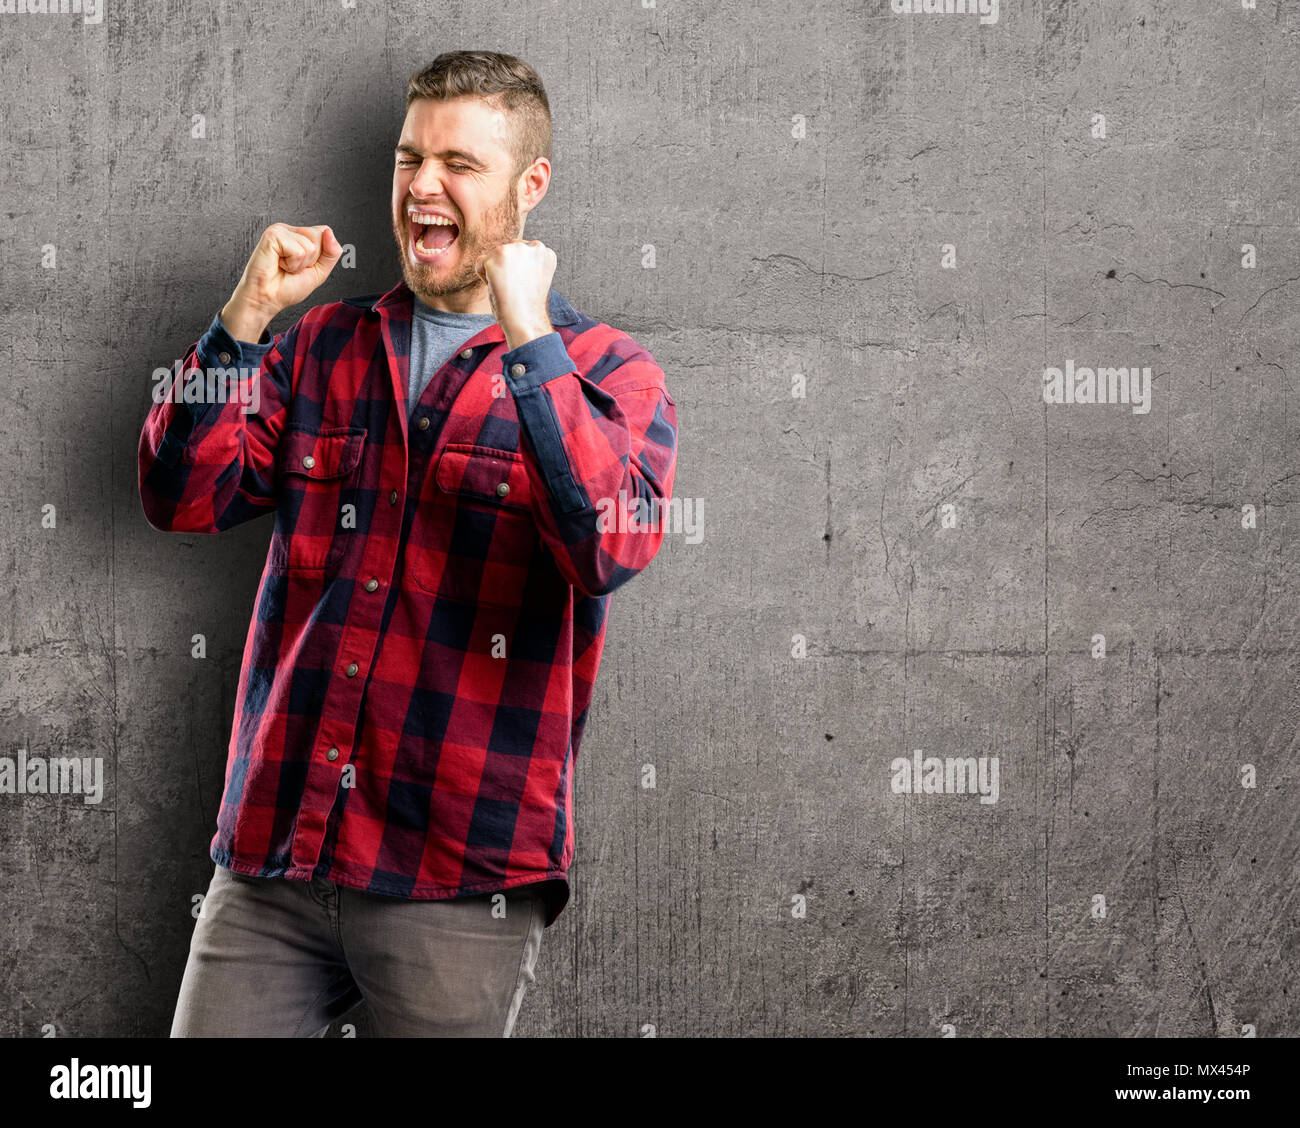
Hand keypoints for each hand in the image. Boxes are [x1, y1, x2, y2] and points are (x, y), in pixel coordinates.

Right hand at [221, 223, 343, 342]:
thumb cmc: (287, 288)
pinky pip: (298, 250)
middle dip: (311, 260)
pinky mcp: (272, 235)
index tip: (303, 266)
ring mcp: (280, 231)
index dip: (320, 254)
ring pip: (310, 245)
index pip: (325, 232)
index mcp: (299, 236)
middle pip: (320, 236)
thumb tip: (329, 232)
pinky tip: (278, 264)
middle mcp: (289, 230)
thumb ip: (331, 253)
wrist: (266, 299)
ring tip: (285, 267)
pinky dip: (292, 264)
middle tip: (292, 268)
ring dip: (300, 264)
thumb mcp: (319, 272)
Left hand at [473, 239, 556, 349]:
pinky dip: (484, 277)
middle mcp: (534, 246)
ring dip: (495, 273)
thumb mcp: (534, 279)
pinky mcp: (498, 254)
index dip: (518, 273)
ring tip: (509, 289)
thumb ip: (525, 263)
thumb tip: (505, 256)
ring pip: (493, 256)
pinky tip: (498, 287)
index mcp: (545, 253)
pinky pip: (480, 263)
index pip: (521, 254)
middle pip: (506, 250)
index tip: (525, 287)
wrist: (525, 321)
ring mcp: (516, 248)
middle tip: (516, 289)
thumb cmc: (528, 307)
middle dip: (505, 268)